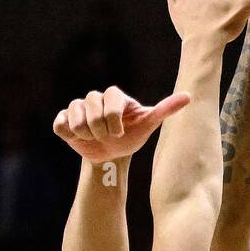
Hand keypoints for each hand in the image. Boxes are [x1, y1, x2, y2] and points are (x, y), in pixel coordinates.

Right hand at [53, 86, 189, 163]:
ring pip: (76, 119)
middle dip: (101, 132)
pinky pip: (60, 125)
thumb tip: (189, 96)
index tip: (120, 133)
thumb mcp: (148, 124)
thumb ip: (165, 110)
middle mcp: (95, 97)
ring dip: (87, 135)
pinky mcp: (63, 119)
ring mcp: (77, 107)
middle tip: (107, 137)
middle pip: (92, 112)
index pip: (110, 104)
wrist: (111, 155)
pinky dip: (70, 135)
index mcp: (114, 95)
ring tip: (94, 138)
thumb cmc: (131, 137)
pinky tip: (79, 137)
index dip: (114, 123)